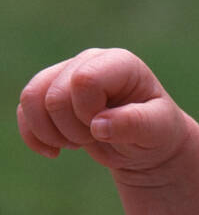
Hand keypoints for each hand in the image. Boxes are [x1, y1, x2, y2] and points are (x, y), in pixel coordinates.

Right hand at [17, 47, 189, 171]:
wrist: (146, 144)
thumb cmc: (157, 132)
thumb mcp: (158, 130)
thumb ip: (134, 124)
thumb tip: (98, 126)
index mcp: (118, 63)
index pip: (84, 80)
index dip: (88, 112)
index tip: (106, 128)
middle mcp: (88, 61)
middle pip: (55, 96)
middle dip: (73, 129)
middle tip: (97, 138)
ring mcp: (66, 75)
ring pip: (32, 99)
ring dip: (52, 133)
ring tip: (79, 143)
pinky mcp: (51, 93)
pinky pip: (24, 110)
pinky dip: (34, 136)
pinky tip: (54, 152)